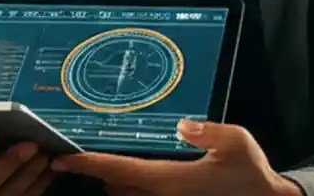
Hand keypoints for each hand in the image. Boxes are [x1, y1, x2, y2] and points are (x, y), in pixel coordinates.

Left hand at [50, 119, 302, 195]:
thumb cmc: (250, 172)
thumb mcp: (237, 143)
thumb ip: (209, 132)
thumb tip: (182, 125)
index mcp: (172, 180)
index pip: (121, 172)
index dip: (90, 164)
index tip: (63, 159)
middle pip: (114, 187)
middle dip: (93, 172)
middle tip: (66, 155)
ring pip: (124, 195)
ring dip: (110, 182)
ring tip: (90, 161)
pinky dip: (126, 186)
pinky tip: (123, 175)